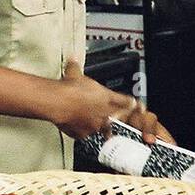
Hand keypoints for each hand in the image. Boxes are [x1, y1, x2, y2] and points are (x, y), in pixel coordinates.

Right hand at [52, 60, 170, 143]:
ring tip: (93, 123)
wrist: (59, 102)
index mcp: (106, 97)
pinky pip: (85, 135)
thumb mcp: (75, 73)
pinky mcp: (83, 135)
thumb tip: (73, 60)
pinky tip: (77, 128)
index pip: (126, 102)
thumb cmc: (70, 88)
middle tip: (113, 118)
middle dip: (117, 119)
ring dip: (99, 126)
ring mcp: (95, 125)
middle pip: (118, 119)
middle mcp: (104, 113)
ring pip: (103, 129)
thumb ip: (76, 67)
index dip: (132, 104)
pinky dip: (82, 132)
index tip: (135, 105)